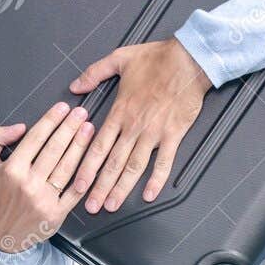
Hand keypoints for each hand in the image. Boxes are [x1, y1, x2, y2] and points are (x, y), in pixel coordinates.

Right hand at [0, 101, 95, 251]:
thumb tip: (20, 127)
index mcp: (11, 169)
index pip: (36, 138)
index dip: (51, 120)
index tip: (63, 108)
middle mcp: (28, 184)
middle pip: (55, 149)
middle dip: (70, 127)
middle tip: (81, 113)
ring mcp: (44, 200)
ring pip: (67, 167)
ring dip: (80, 146)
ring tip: (89, 129)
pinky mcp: (56, 214)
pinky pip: (74, 192)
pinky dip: (85, 177)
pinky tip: (93, 161)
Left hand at [67, 37, 211, 213]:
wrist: (189, 59)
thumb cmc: (157, 58)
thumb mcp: (119, 58)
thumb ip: (94, 73)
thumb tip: (75, 86)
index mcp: (120, 111)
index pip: (98, 146)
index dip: (87, 168)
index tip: (78, 185)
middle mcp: (134, 126)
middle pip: (112, 163)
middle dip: (100, 187)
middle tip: (91, 206)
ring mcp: (154, 133)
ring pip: (133, 166)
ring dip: (122, 188)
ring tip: (112, 205)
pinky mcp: (173, 134)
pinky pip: (164, 162)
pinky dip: (156, 179)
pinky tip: (150, 195)